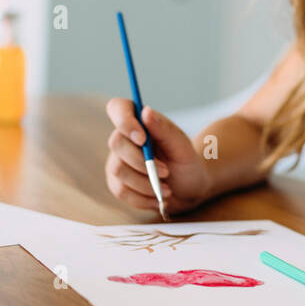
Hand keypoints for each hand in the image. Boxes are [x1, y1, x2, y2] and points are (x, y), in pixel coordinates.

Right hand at [105, 99, 211, 213]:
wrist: (188, 189)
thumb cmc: (186, 163)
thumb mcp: (182, 146)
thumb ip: (164, 129)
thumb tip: (145, 111)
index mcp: (140, 121)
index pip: (117, 107)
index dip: (124, 121)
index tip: (142, 139)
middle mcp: (124, 138)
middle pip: (116, 143)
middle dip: (142, 162)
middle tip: (166, 172)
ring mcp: (117, 161)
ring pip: (118, 171)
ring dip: (146, 184)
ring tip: (167, 189)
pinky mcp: (116, 182)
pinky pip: (121, 191)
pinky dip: (143, 198)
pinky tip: (158, 198)